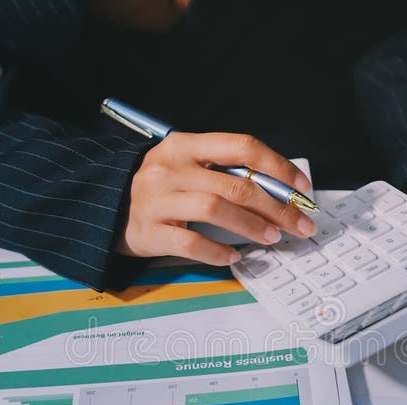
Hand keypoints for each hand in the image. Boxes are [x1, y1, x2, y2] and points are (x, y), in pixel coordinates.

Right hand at [118, 132, 315, 265]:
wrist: (105, 207)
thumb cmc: (159, 189)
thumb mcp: (186, 166)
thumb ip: (224, 172)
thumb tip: (279, 191)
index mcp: (186, 145)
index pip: (243, 147)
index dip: (278, 167)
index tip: (302, 189)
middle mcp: (171, 168)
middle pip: (236, 184)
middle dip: (277, 207)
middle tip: (300, 225)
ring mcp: (157, 199)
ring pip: (215, 209)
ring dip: (251, 226)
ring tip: (271, 238)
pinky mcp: (148, 231)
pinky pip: (190, 243)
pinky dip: (217, 251)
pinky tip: (232, 257)